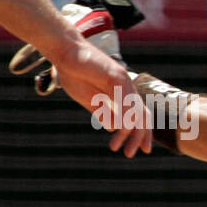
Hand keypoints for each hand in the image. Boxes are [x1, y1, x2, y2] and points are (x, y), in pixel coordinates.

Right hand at [53, 37, 150, 156]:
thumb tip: (115, 128)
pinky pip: (124, 99)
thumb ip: (102, 112)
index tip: (142, 150)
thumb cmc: (73, 74)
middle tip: (130, 154)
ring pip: (133, 111)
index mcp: (122, 94)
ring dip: (126, 131)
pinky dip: (123, 115)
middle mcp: (128, 88)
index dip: (143, 133)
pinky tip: (118, 129)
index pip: (140, 116)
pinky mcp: (117, 75)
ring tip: (116, 146)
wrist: (63, 52)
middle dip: (138, 137)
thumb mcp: (89, 99)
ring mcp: (124, 81)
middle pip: (142, 116)